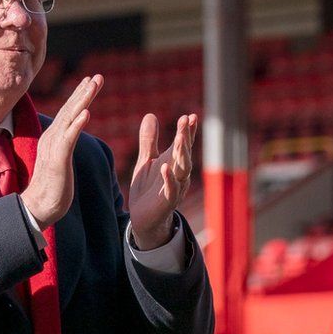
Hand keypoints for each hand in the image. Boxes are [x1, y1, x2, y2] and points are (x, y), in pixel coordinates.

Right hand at [21, 75, 102, 228]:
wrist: (39, 208)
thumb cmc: (52, 188)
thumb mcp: (60, 161)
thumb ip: (64, 147)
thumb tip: (69, 137)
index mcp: (54, 138)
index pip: (69, 113)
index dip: (80, 96)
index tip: (91, 81)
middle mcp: (52, 138)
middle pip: (70, 110)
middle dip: (83, 91)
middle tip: (97, 76)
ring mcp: (54, 147)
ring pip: (70, 119)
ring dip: (82, 100)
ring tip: (93, 85)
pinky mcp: (57, 159)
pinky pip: (69, 139)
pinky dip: (77, 124)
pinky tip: (87, 112)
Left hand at [129, 113, 197, 249]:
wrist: (143, 217)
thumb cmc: (148, 188)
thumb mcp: (145, 161)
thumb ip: (148, 140)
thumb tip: (150, 115)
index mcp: (173, 162)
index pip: (183, 144)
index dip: (187, 130)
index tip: (189, 116)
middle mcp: (179, 173)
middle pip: (184, 153)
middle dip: (186, 137)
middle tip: (186, 120)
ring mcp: (175, 187)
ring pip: (183, 169)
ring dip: (182, 154)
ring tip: (180, 138)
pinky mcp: (167, 201)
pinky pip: (171, 189)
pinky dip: (169, 178)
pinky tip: (165, 167)